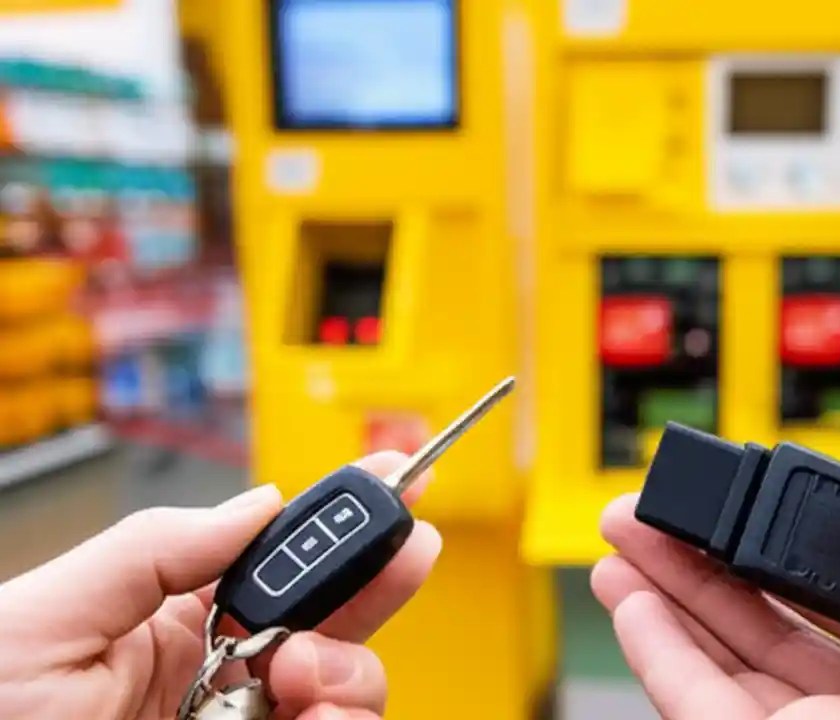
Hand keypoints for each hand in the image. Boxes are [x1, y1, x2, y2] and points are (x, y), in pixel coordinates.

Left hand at [0, 452, 440, 719]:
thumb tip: (259, 503)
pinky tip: (314, 718)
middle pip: (339, 619)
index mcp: (171, 623)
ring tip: (302, 677)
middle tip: (396, 561)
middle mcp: (223, 681)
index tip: (399, 478)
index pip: (278, 562)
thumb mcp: (44, 619)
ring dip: (352, 671)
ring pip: (351, 693)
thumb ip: (153, 550)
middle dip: (376, 584)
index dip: (342, 520)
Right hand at [594, 441, 839, 719]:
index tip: (746, 482)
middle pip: (784, 608)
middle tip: (655, 507)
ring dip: (671, 597)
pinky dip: (660, 658)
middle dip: (711, 551)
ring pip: (737, 659)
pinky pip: (710, 713)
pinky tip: (633, 602)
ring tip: (623, 544)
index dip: (793, 521)